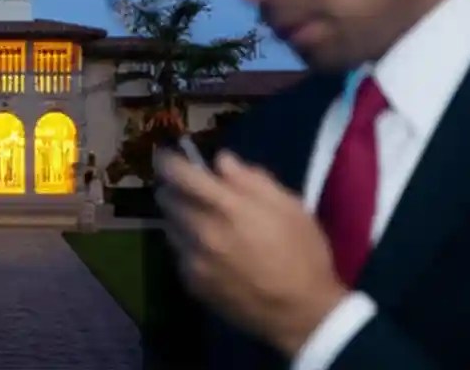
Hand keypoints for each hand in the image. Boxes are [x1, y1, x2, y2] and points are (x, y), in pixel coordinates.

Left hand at [155, 148, 348, 356]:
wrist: (302, 313)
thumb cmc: (303, 254)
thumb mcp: (290, 206)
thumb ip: (252, 180)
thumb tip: (221, 161)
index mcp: (229, 208)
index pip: (181, 175)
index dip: (168, 161)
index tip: (166, 156)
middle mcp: (203, 231)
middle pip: (167, 200)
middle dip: (172, 188)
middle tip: (183, 185)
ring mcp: (194, 261)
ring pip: (169, 227)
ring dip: (177, 216)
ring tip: (194, 215)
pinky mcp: (192, 284)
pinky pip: (179, 254)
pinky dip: (185, 244)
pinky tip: (203, 247)